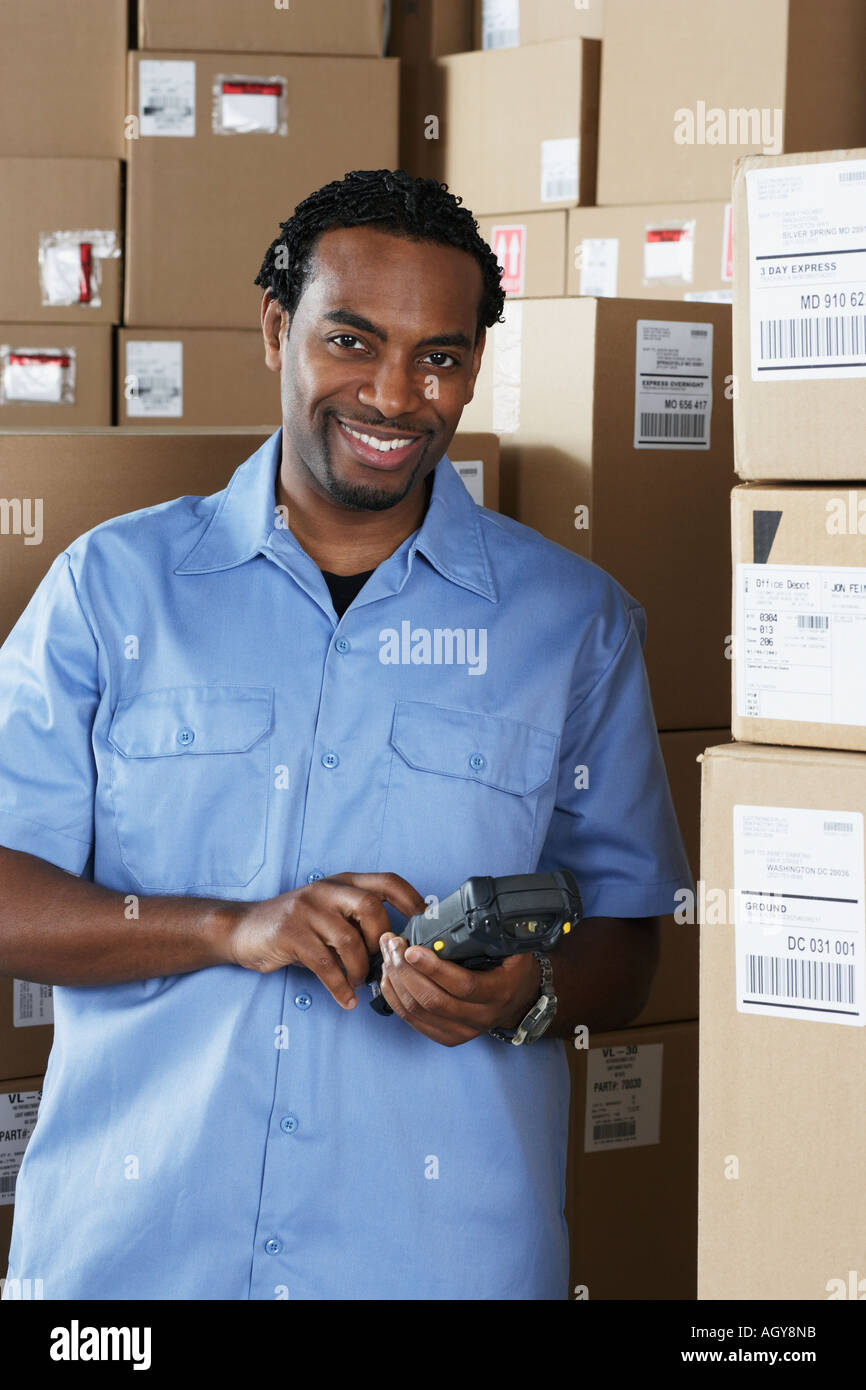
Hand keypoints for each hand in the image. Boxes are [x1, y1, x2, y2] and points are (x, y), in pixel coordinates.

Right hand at [222, 872, 426, 1008]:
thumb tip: (399, 950)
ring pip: (348, 939)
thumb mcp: (328, 915)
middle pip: (370, 907)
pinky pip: (324, 964)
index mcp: (342, 883)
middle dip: (381, 941)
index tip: (425, 925)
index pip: (386, 881)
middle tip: (382, 964)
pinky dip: (339, 986)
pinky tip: (346, 999)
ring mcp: (306, 909)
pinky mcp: (289, 933)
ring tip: (360, 983)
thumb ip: (356, 924)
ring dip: (360, 968)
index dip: (411, 900)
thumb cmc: (295, 927)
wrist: (244, 929)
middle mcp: (327, 890)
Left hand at [378, 935, 541, 1045]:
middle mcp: (480, 1017)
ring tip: (388, 953)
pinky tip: (389, 975)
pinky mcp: (446, 1036)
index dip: (434, 968)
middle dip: (405, 970)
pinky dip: (395, 997)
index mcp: (498, 993)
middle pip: (432, 1000)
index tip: (412, 949)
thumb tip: (470, 913)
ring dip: (396, 981)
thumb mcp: (514, 949)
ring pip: (418, 1010)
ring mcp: (462, 1031)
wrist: (520, 1001)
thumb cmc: (513, 969)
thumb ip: (495, 934)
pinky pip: (412, 1020)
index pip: (462, 985)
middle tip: (393, 944)